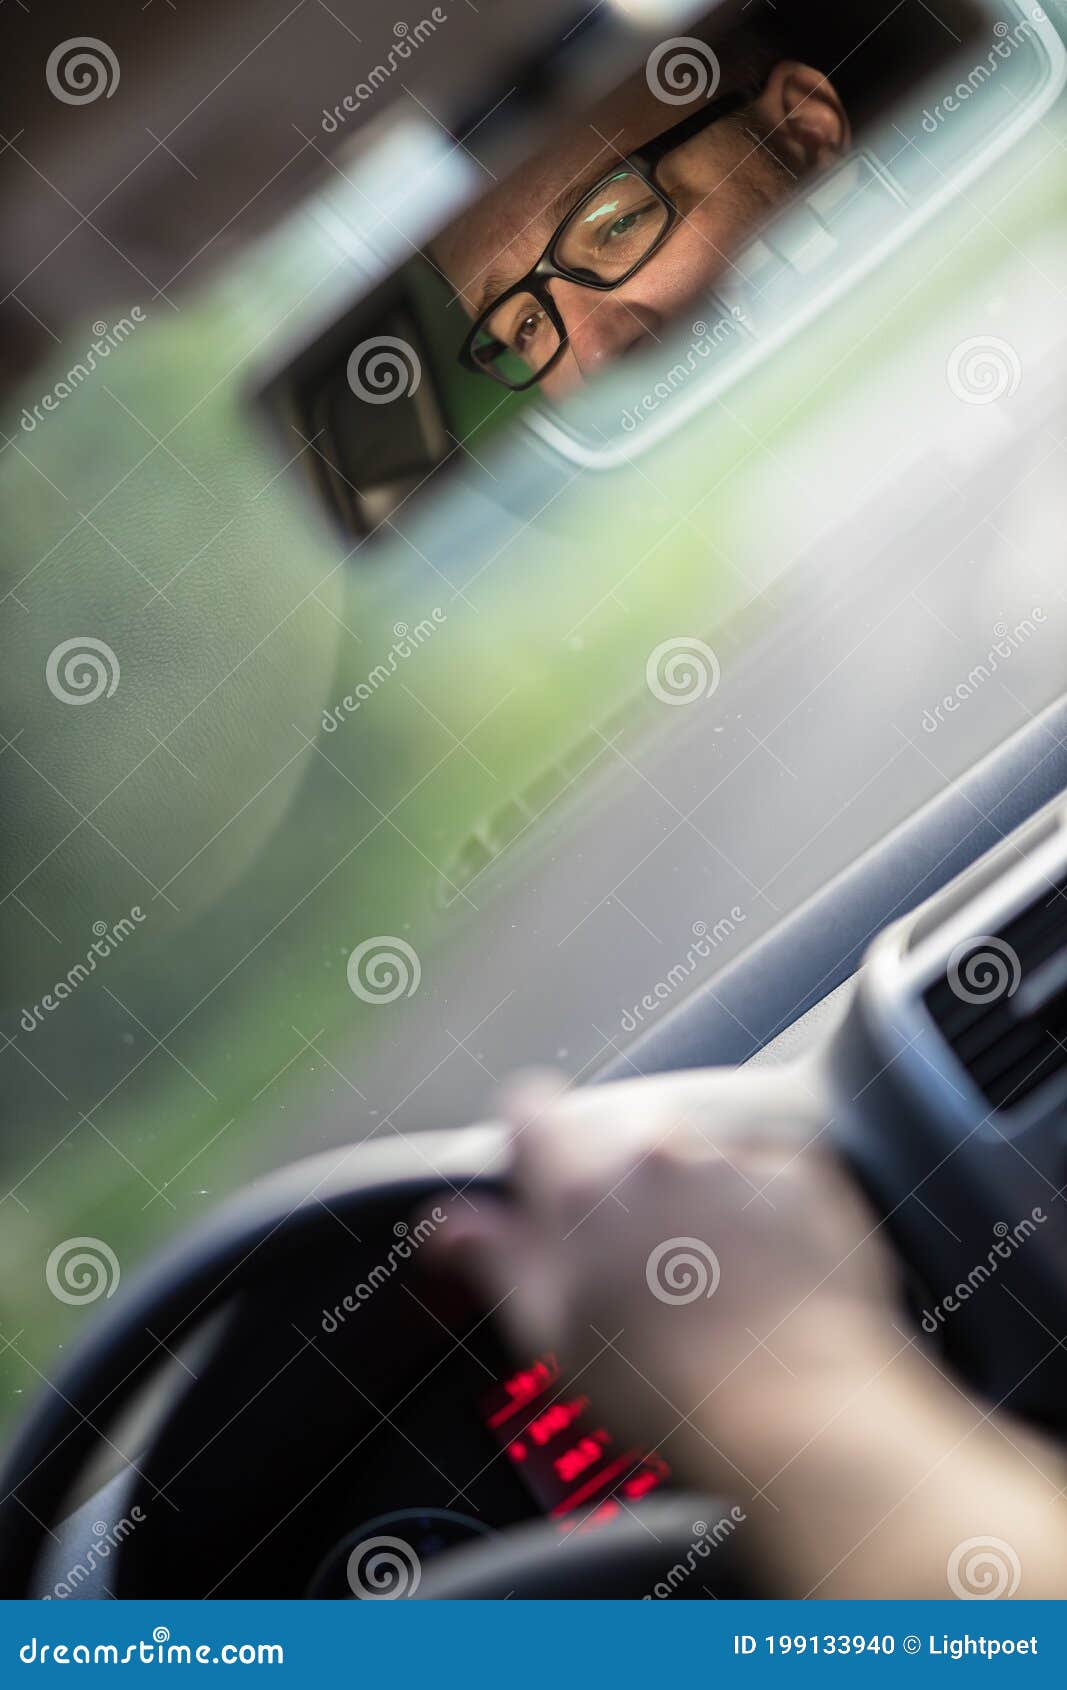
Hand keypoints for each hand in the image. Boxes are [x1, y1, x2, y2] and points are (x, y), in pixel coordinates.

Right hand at [432, 1068, 900, 1490]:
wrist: (791, 1415)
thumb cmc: (664, 1393)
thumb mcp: (551, 1334)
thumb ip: (494, 1259)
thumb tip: (448, 1225)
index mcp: (580, 1187)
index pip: (529, 1107)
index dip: (529, 1135)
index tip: (538, 1165)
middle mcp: (654, 1155)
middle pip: (617, 1133)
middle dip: (616, 1182)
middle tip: (632, 1261)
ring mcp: (732, 1160)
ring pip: (694, 1152)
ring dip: (690, 1193)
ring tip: (705, 1278)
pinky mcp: (799, 1176)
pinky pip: (765, 1171)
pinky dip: (758, 1208)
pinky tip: (759, 1274)